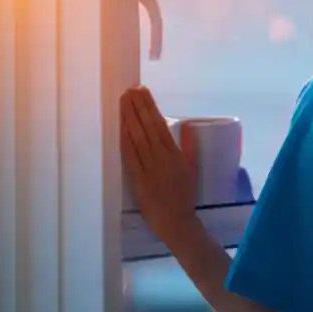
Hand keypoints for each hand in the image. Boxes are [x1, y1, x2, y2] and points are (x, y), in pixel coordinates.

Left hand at [120, 86, 197, 239]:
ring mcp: (149, 168)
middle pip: (148, 127)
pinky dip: (126, 140)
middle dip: (138, 107)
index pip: (160, 124)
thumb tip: (188, 125)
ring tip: (124, 101)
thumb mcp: (191, 168)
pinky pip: (130, 156)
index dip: (151, 107)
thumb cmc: (184, 196)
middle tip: (130, 89)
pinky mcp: (138, 179)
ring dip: (130, 118)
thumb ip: (189, 146)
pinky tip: (121, 126)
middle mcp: (162, 157)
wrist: (177, 221)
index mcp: (175, 154)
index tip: (143, 92)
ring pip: (138, 137)